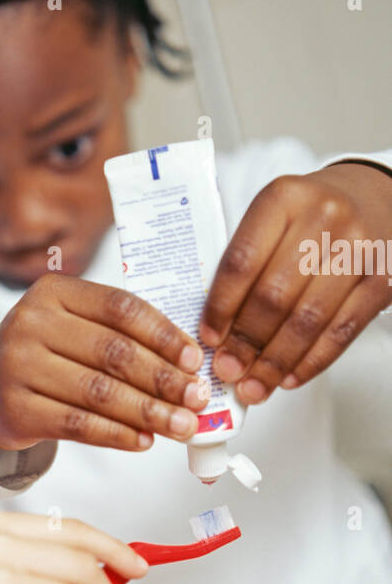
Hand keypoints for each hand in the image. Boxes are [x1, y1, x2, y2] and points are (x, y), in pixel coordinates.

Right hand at [0, 273, 207, 454]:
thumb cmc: (44, 353)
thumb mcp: (71, 324)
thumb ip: (120, 334)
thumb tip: (187, 367)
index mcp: (53, 291)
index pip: (120, 308)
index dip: (164, 335)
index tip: (194, 360)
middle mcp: (31, 323)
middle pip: (113, 352)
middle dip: (164, 379)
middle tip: (197, 398)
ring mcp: (18, 366)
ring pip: (99, 392)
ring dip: (148, 412)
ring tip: (180, 425)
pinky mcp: (16, 408)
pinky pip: (78, 424)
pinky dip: (117, 435)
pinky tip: (143, 439)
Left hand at [201, 162, 391, 403]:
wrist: (372, 197)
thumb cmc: (310, 216)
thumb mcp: (273, 219)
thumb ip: (246, 265)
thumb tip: (219, 332)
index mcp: (283, 199)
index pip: (242, 262)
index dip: (221, 307)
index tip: (208, 339)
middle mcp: (323, 219)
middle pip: (274, 295)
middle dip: (246, 342)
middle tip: (227, 371)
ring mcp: (358, 249)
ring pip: (308, 319)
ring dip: (276, 361)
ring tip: (253, 386)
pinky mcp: (383, 280)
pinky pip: (342, 330)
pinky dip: (312, 361)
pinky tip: (289, 378)